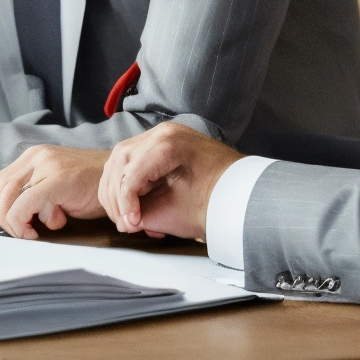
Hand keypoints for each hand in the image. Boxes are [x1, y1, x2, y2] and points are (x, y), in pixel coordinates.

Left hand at [0, 145, 111, 238]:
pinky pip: (25, 204)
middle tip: (26, 233)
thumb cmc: (89, 187)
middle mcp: (35, 157)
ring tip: (38, 230)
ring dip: (17, 224)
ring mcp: (46, 165)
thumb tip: (9, 219)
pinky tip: (47, 227)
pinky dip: (25, 223)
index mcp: (31, 157)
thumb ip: (32, 193)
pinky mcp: (57, 178)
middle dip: (6, 221)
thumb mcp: (53, 185)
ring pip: (7, 200)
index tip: (16, 227)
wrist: (120, 178)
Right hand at [100, 123, 242, 241]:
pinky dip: (124, 185)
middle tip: (127, 224)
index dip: (125, 203)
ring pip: (118, 162)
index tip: (131, 225)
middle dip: (117, 199)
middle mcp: (161, 133)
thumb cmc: (219, 201)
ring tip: (129, 218)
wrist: (242, 193)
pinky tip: (133, 206)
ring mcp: (158, 136)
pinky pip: (128, 163)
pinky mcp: (157, 145)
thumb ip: (145, 214)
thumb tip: (126, 220)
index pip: (131, 174)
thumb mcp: (180, 212)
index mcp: (169, 143)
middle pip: (120, 165)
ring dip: (117, 192)